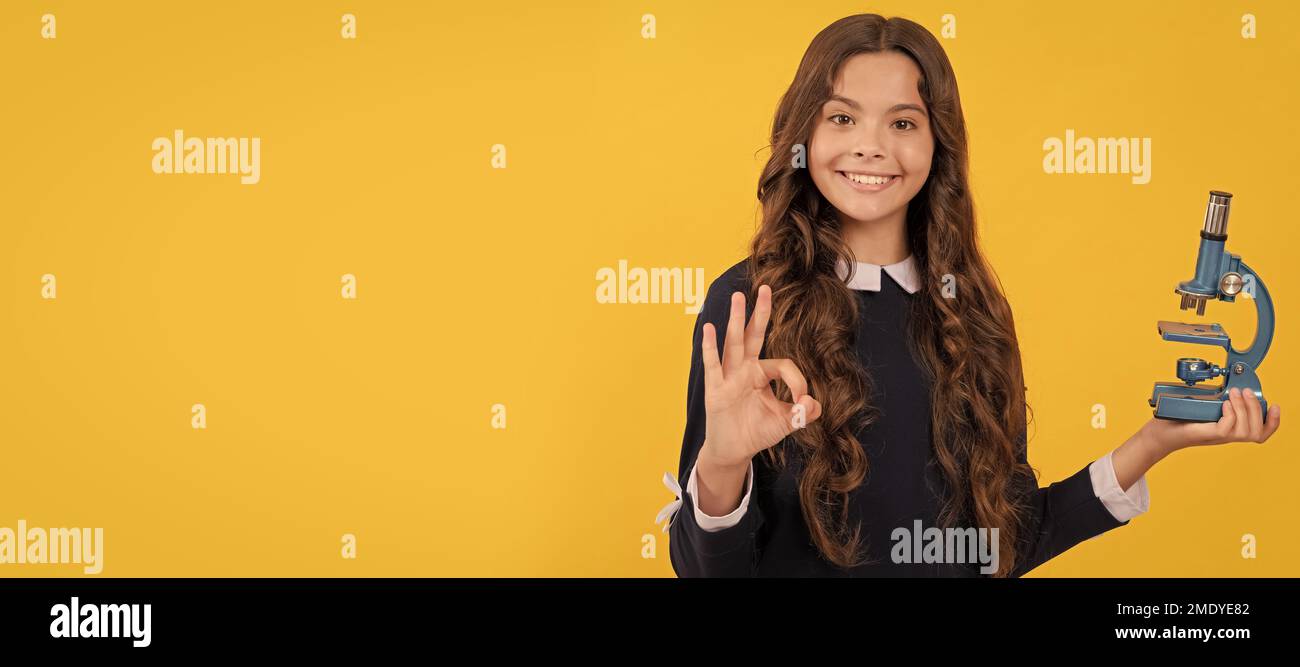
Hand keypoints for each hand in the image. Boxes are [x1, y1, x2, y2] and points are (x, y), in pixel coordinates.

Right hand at [698, 285, 822, 469]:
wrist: (734, 450)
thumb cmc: (757, 431)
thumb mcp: (786, 423)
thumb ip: (803, 414)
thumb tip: (814, 404)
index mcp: (762, 374)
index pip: (783, 364)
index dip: (798, 380)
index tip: (803, 401)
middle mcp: (745, 370)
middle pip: (754, 335)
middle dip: (761, 312)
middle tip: (766, 287)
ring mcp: (729, 377)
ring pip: (734, 343)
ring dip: (736, 320)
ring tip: (738, 297)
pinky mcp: (715, 389)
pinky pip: (713, 365)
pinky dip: (710, 347)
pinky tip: (709, 328)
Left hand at [1141, 386, 1280, 455]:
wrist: (1158, 432)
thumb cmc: (1179, 418)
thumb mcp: (1204, 405)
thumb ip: (1220, 398)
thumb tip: (1233, 383)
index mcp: (1231, 429)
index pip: (1261, 432)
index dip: (1273, 422)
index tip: (1275, 405)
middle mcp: (1228, 435)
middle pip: (1258, 431)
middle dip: (1257, 408)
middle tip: (1244, 391)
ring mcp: (1217, 436)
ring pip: (1246, 431)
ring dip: (1244, 409)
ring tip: (1232, 394)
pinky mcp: (1206, 435)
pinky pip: (1228, 429)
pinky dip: (1230, 415)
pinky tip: (1224, 404)